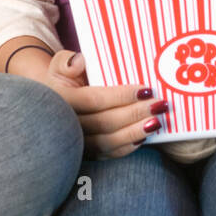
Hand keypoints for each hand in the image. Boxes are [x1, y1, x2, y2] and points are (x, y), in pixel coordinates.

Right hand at [43, 50, 169, 158]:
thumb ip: (67, 61)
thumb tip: (79, 62)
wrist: (57, 104)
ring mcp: (76, 143)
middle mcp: (67, 126)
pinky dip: (128, 147)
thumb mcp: (60, 65)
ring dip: (135, 132)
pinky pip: (109, 154)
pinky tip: (144, 136)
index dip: (121, 96)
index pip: (94, 100)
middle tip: (158, 104)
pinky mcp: (86, 154)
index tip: (145, 89)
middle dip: (135, 113)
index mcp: (61, 101)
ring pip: (108, 142)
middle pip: (105, 123)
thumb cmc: (64, 80)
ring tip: (157, 121)